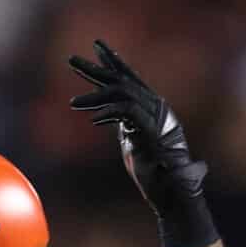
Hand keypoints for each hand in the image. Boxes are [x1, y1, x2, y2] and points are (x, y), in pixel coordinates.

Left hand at [69, 40, 218, 246]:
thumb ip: (126, 128)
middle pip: (123, 81)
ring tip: (72, 103)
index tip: (96, 48)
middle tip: (71, 59)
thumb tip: (109, 116)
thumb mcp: (134, 146)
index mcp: (153, 110)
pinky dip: (109, 113)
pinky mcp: (152, 134)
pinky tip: (93, 120)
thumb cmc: (157, 177)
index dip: (113, 63)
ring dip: (95, 96)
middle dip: (96, 69)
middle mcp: (157, 110)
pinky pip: (127, 113)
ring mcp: (156, 121)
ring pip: (123, 94)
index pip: (131, 80)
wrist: (175, 197)